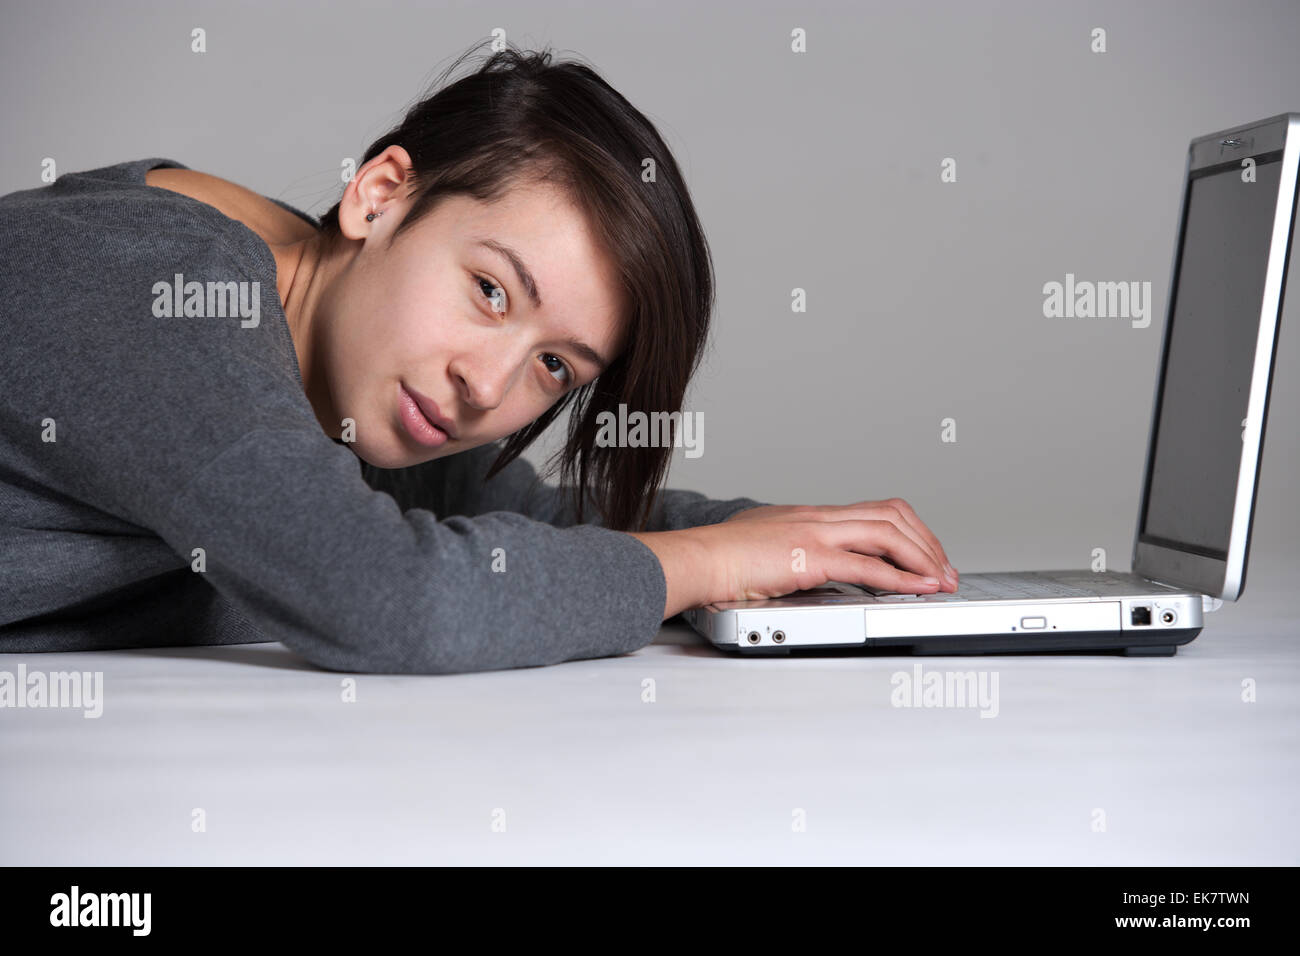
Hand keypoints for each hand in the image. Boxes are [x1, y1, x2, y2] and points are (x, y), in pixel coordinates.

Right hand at [703, 498, 957, 599]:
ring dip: (923, 558)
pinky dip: (902, 578)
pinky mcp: (811, 557)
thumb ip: (789, 553)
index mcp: (810, 516)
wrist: (697, 560)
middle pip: (892, 514)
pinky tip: (920, 589)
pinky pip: (868, 566)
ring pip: (889, 532)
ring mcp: (816, 533)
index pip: (874, 510)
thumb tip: (801, 569)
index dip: (909, 531)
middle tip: (946, 571)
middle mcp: (819, 517)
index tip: (924, 557)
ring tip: (942, 580)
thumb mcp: (763, 546)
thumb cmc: (719, 560)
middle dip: (927, 542)